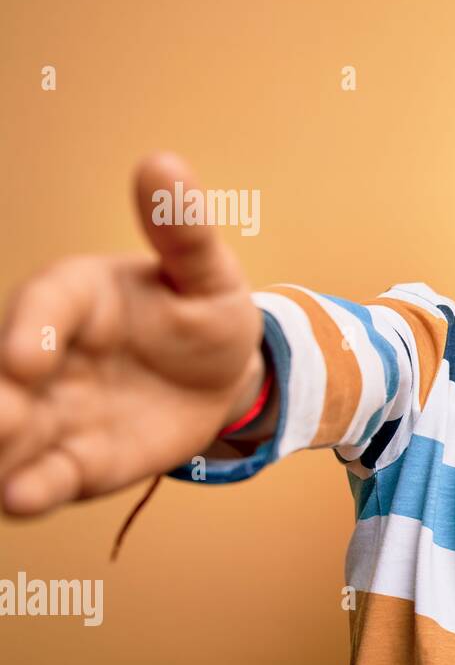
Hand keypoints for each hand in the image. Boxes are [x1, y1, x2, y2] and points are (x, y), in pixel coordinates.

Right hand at [0, 152, 263, 517]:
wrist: (223, 376)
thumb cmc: (206, 312)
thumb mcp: (209, 275)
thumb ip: (182, 231)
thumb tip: (163, 164)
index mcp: (76, 296)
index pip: (44, 305)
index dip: (30, 330)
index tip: (24, 359)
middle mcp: (49, 353)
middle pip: (6, 376)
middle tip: (0, 421)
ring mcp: (56, 409)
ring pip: (11, 433)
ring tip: (4, 482)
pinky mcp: (75, 459)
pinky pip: (46, 476)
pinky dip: (32, 489)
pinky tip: (23, 500)